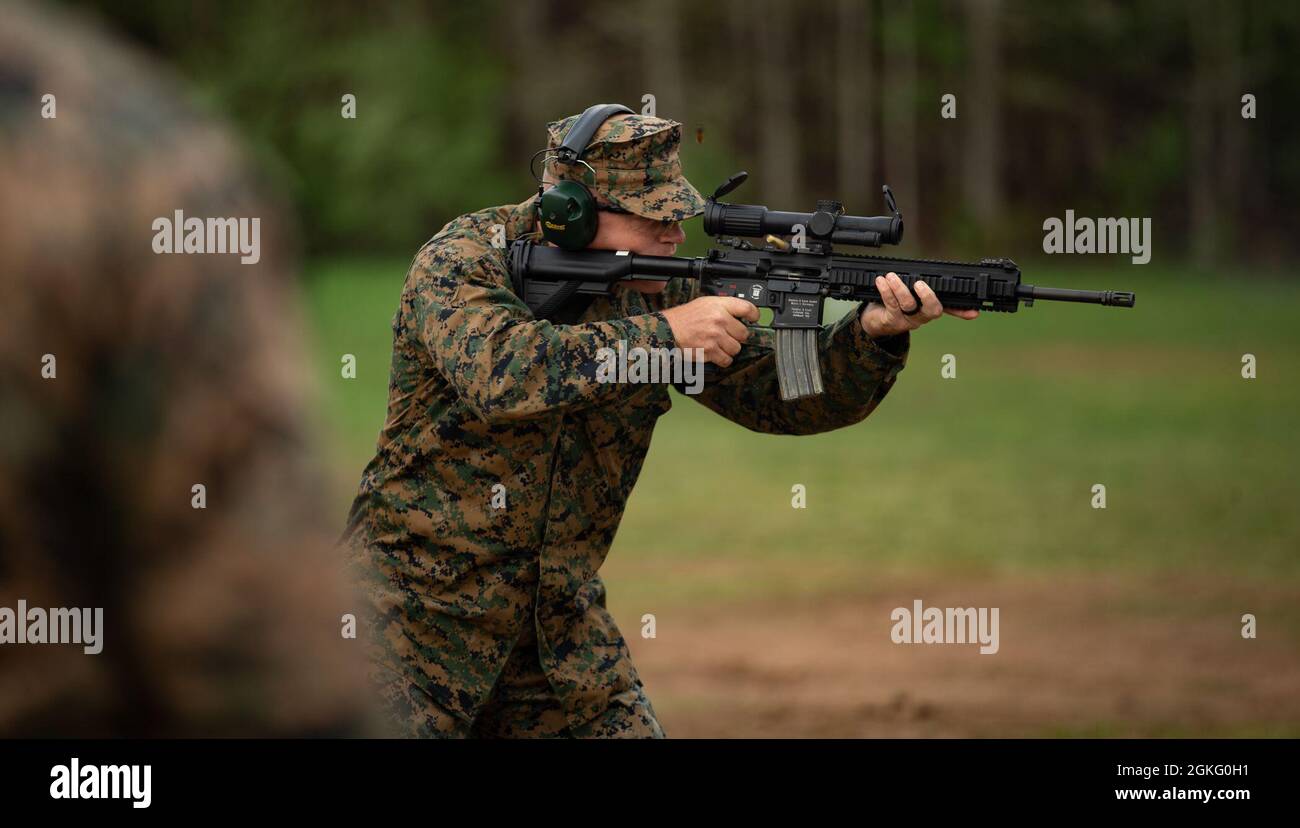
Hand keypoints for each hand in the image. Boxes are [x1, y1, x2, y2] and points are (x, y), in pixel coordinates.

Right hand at [662, 296, 757, 366]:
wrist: (669, 330)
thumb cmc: (685, 317)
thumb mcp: (705, 303)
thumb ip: (724, 307)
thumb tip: (741, 315)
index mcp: (719, 305)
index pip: (747, 308)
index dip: (754, 315)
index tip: (754, 319)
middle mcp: (719, 320)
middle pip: (744, 333)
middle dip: (737, 336)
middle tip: (728, 335)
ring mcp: (715, 336)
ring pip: (736, 348)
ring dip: (730, 349)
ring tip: (720, 344)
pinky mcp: (710, 351)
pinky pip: (727, 360)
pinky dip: (723, 359)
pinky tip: (716, 353)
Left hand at [860, 272, 978, 337]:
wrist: (874, 320)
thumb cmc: (896, 301)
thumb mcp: (912, 293)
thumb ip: (923, 284)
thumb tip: (929, 269)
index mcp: (930, 307)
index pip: (951, 308)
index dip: (963, 310)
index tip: (975, 312)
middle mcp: (922, 316)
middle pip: (933, 311)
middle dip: (928, 297)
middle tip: (920, 284)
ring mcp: (908, 320)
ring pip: (908, 305)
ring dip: (899, 288)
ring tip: (891, 276)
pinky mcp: (892, 320)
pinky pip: (891, 304)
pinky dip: (886, 291)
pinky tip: (881, 281)